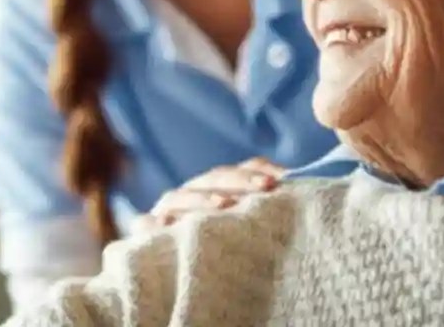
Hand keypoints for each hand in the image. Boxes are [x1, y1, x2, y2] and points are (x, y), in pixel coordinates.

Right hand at [134, 157, 284, 233]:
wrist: (173, 272)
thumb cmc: (220, 248)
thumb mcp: (242, 223)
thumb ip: (263, 204)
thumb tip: (298, 186)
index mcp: (215, 187)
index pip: (238, 170)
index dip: (257, 171)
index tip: (282, 179)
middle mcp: (190, 193)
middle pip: (212, 178)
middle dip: (239, 181)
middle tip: (265, 187)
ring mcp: (165, 211)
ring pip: (180, 197)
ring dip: (201, 198)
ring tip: (224, 204)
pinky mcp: (146, 233)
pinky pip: (146, 225)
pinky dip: (154, 224)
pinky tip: (168, 226)